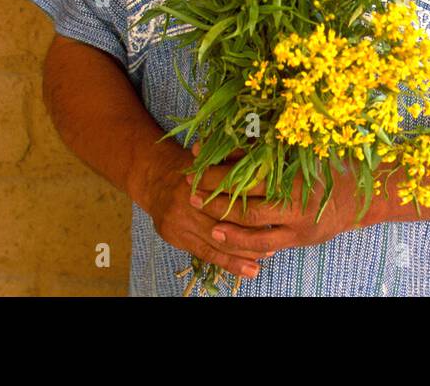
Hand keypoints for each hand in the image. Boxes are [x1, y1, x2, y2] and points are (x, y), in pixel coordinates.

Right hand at [137, 143, 269, 279]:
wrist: (154, 178)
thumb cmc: (191, 168)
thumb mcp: (210, 160)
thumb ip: (232, 162)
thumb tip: (261, 165)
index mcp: (200, 179)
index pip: (232, 198)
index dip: (254, 209)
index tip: (274, 217)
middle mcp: (188, 201)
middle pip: (226, 223)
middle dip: (252, 235)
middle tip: (274, 242)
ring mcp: (179, 221)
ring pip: (218, 243)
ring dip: (243, 253)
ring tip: (264, 258)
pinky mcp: (175, 236)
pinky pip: (205, 254)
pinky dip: (228, 263)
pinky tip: (247, 269)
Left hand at [188, 143, 366, 254]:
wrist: (364, 196)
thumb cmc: (331, 165)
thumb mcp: (301, 151)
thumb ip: (268, 150)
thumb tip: (230, 141)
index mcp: (293, 170)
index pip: (247, 169)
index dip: (219, 165)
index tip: (197, 158)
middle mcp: (295, 198)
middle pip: (244, 196)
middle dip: (214, 191)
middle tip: (190, 186)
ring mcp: (297, 222)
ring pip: (252, 224)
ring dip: (222, 219)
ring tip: (200, 212)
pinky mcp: (300, 239)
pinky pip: (265, 243)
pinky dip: (242, 241)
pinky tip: (222, 235)